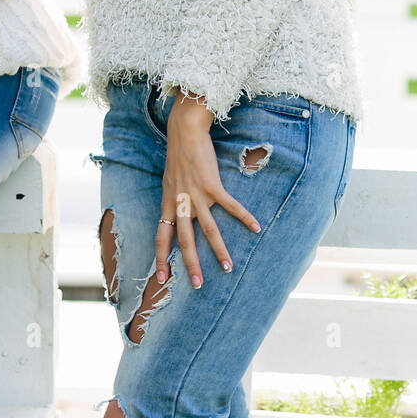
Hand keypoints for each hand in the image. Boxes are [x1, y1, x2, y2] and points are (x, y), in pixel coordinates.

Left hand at [155, 89, 260, 289]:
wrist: (184, 132)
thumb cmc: (178, 155)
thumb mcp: (169, 181)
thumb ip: (173, 198)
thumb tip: (177, 212)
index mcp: (168, 203)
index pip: (162, 236)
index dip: (161, 257)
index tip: (160, 278)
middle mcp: (180, 203)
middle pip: (185, 240)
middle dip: (191, 264)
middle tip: (198, 285)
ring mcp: (196, 195)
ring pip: (208, 230)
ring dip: (219, 250)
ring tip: (228, 267)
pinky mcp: (212, 185)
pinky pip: (230, 206)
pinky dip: (244, 217)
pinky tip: (256, 228)